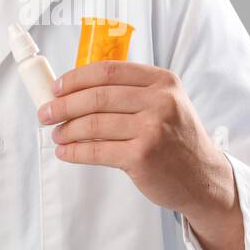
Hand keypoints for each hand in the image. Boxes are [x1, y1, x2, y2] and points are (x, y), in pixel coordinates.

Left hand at [38, 61, 242, 249]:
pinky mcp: (142, 157)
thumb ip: (131, 92)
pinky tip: (65, 151)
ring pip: (93, 124)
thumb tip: (76, 91)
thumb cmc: (177, 140)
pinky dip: (74, 151)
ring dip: (67, 129)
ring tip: (57, 134)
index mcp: (163, 81)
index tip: (57, 87)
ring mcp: (152, 129)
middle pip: (96, 96)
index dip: (76, 78)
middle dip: (63, 105)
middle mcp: (160, 101)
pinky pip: (96, 150)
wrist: (203, 178)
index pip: (108, 71)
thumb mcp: (166, 103)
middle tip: (46, 113)